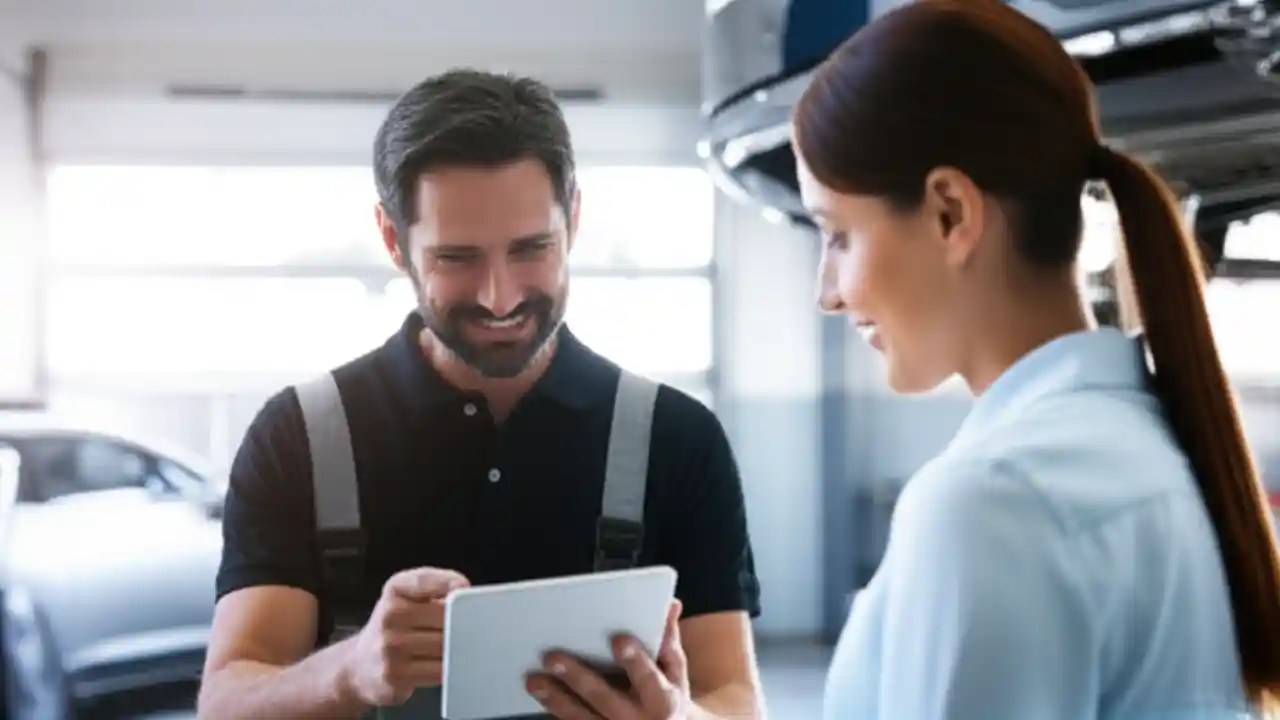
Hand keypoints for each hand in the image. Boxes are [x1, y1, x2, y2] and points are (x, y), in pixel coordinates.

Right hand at [341, 567, 468, 706]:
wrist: (360, 665)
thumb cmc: (394, 626)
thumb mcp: (406, 595)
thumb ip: (435, 585)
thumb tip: (465, 588)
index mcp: (395, 590)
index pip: (426, 580)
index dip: (450, 583)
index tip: (464, 588)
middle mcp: (389, 616)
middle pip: (445, 617)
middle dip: (462, 623)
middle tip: (466, 626)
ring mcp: (390, 647)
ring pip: (444, 646)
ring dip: (457, 648)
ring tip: (454, 646)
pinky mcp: (395, 676)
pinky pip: (438, 671)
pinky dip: (450, 668)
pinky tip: (444, 664)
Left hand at [527, 600, 692, 719]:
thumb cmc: (665, 695)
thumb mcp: (674, 671)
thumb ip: (667, 638)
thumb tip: (669, 603)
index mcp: (661, 699)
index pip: (648, 677)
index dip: (635, 659)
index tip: (619, 639)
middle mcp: (637, 719)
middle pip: (604, 698)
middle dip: (578, 677)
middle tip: (552, 657)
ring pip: (582, 717)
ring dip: (556, 698)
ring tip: (534, 680)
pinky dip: (555, 712)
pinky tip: (539, 698)